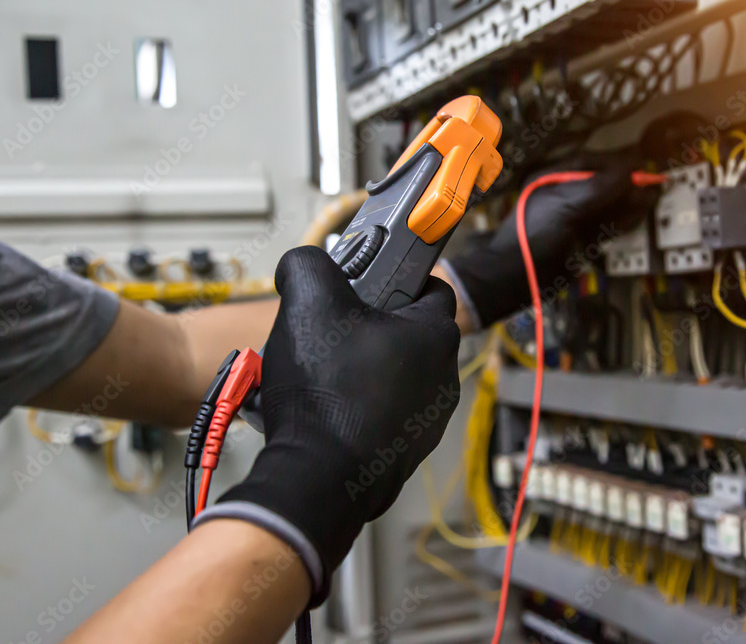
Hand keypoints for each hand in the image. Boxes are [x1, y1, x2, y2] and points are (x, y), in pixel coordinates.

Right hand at [195, 246, 460, 605]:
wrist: (316, 480)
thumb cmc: (325, 391)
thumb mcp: (308, 300)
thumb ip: (308, 265)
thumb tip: (302, 264)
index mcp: (436, 335)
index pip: (430, 286)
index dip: (392, 277)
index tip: (360, 283)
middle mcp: (444, 378)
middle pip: (406, 332)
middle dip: (367, 326)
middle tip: (328, 329)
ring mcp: (428, 420)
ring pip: (391, 374)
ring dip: (359, 368)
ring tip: (318, 373)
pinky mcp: (405, 451)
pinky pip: (381, 413)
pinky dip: (355, 406)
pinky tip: (322, 409)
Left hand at [446, 154, 656, 328]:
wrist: (517, 276)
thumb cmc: (534, 233)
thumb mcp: (566, 205)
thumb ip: (600, 187)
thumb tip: (630, 172)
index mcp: (555, 179)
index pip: (591, 162)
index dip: (616, 163)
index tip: (641, 163)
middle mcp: (567, 195)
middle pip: (604, 185)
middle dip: (628, 184)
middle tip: (654, 182)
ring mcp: (575, 219)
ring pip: (609, 206)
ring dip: (631, 202)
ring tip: (654, 197)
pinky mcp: (582, 240)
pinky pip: (607, 227)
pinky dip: (624, 221)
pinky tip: (639, 214)